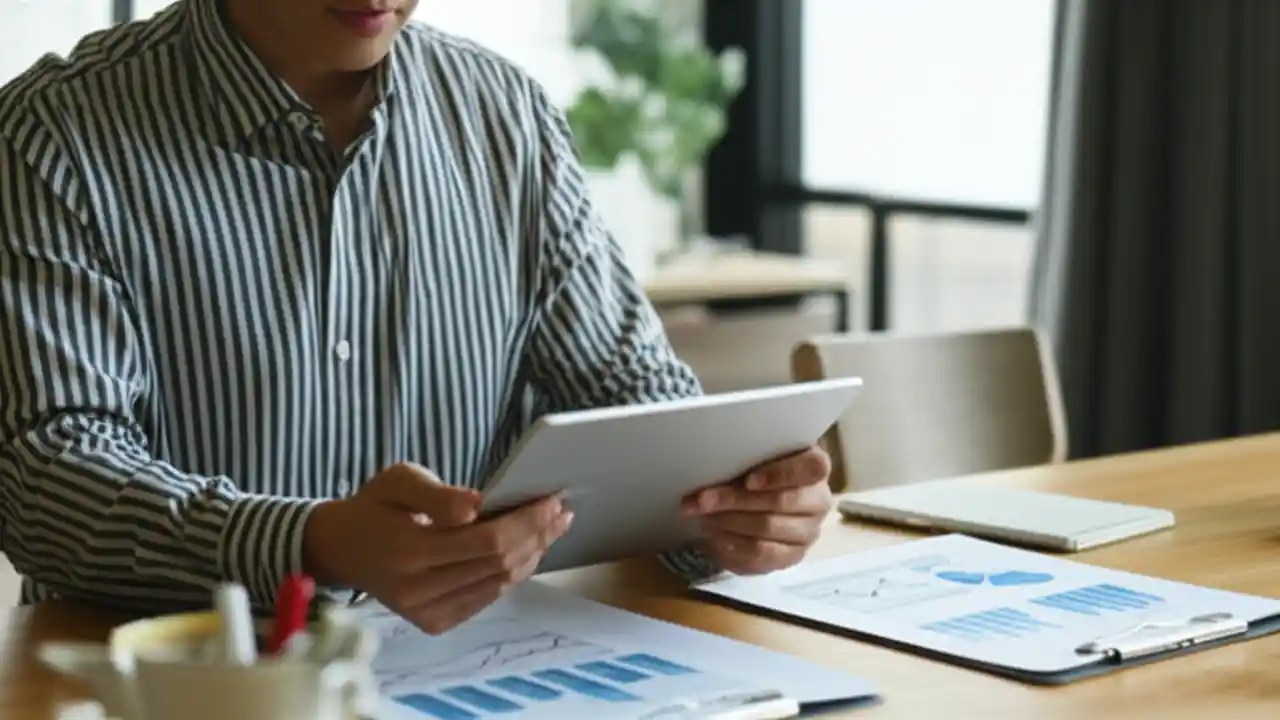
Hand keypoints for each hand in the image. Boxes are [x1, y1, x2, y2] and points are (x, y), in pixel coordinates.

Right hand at [303, 463, 573, 633]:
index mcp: (406, 551)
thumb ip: (437, 494)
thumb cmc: (377, 506)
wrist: (342, 548)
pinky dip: (513, 572)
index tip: (552, 500)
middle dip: (537, 535)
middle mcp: (416, 590)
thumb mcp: (398, 480)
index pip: (485, 541)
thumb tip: (477, 506)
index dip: (526, 522)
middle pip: (498, 564)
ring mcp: (426, 613)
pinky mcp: (435, 623)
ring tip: (553, 526)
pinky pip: (488, 596)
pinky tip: (528, 548)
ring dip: (533, 553)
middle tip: (561, 510)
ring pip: (499, 584)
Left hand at [682, 446, 833, 574]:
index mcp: (815, 467)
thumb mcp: (754, 458)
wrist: (757, 506)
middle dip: (735, 500)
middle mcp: (818, 500)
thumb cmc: (756, 472)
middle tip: (703, 500)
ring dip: (730, 522)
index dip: (780, 474)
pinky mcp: (793, 555)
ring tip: (704, 516)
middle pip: (781, 501)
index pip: (812, 468)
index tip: (748, 481)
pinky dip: (734, 546)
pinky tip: (714, 538)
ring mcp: (809, 531)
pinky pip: (763, 554)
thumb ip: (745, 457)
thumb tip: (711, 464)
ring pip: (768, 528)